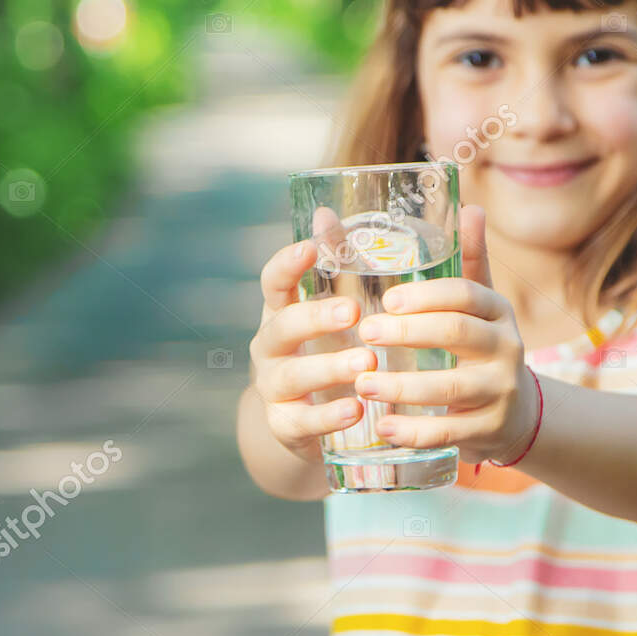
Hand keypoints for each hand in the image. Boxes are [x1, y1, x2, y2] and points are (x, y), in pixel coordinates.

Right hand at [247, 221, 375, 463]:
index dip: (288, 264)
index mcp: (282, 311)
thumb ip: (338, 264)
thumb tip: (328, 209)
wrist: (305, 423)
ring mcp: (273, 388)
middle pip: (282, 327)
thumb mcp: (336, 308)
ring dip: (329, 367)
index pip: (273, 282)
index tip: (312, 247)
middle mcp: (270, 347)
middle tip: (353, 310)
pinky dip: (328, 416)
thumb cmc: (328, 350)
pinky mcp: (285, 426)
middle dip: (316, 316)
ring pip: (292, 375)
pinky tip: (356, 409)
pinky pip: (301, 422)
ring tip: (366, 363)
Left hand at [350, 204, 537, 465]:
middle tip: (365, 332)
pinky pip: (450, 433)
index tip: (387, 299)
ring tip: (362, 383)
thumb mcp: (480, 304)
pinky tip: (383, 427)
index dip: (428, 295)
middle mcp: (506, 348)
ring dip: (404, 387)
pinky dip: (415, 432)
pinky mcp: (488, 430)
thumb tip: (469, 206)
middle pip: (459, 334)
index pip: (467, 293)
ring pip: (451, 388)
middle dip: (410, 333)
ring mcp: (499, 391)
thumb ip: (467, 259)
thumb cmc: (481, 346)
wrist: (517, 413)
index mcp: (498, 310)